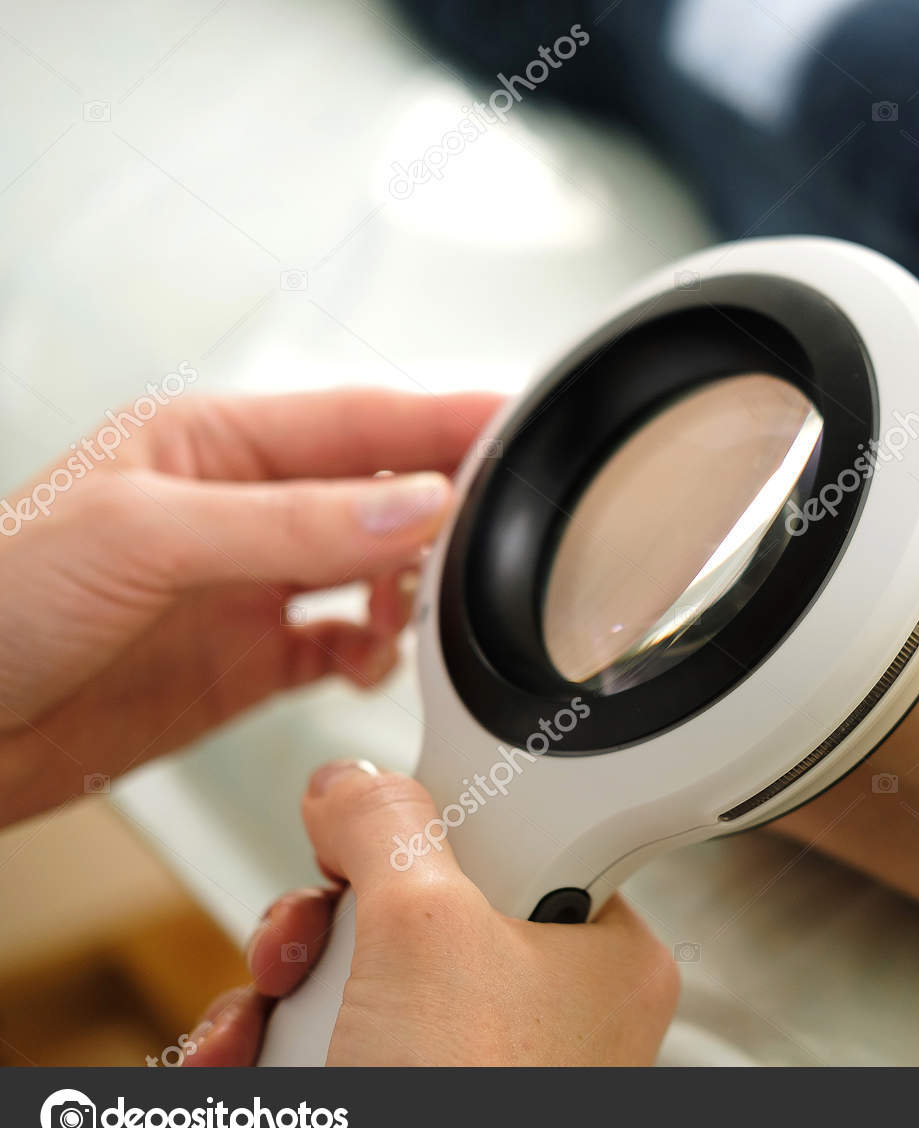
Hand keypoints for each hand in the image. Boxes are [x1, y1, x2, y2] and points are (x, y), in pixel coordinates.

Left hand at [0, 388, 502, 825]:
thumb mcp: (145, 538)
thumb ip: (289, 522)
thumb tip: (410, 504)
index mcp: (211, 443)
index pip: (358, 420)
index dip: (444, 422)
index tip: (519, 424)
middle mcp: (241, 508)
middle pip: (379, 492)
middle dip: (442, 509)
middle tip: (498, 533)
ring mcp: (248, 586)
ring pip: (374, 568)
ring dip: (411, 587)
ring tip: (417, 609)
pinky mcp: (247, 662)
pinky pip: (343, 645)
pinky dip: (374, 653)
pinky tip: (370, 660)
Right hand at [184, 761, 678, 1065]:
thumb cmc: (475, 1100)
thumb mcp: (425, 923)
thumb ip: (389, 824)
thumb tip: (355, 783)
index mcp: (601, 950)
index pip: (508, 841)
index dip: (420, 840)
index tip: (366, 850)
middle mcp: (550, 1012)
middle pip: (412, 915)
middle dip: (322, 928)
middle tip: (304, 945)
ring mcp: (477, 1070)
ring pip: (357, 986)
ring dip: (280, 997)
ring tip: (260, 1023)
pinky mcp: (412, 1105)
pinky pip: (332, 1051)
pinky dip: (272, 1056)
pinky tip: (238, 1064)